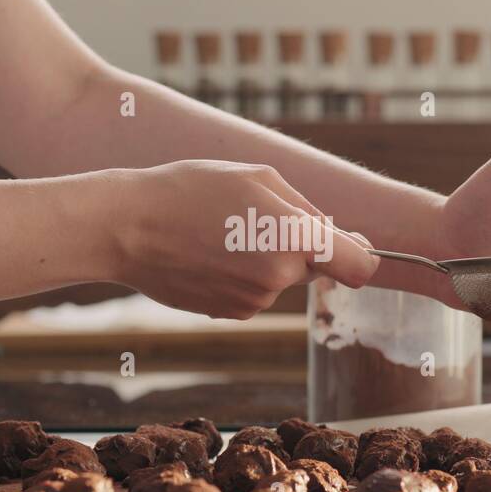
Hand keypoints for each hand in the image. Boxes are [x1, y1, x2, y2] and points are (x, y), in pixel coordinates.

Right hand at [107, 160, 379, 318]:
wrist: (128, 228)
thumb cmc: (192, 190)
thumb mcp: (257, 178)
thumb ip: (306, 209)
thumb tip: (334, 233)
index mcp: (295, 240)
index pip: (360, 266)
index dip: (362, 255)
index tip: (354, 245)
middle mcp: (279, 278)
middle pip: (314, 267)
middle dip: (299, 246)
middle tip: (255, 217)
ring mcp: (254, 301)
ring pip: (280, 279)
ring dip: (265, 259)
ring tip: (220, 231)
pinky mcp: (230, 313)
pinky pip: (254, 292)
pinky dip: (240, 275)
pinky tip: (207, 253)